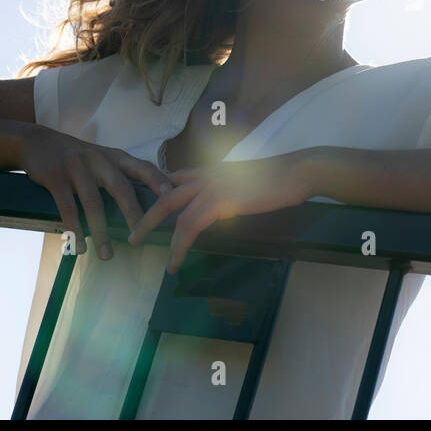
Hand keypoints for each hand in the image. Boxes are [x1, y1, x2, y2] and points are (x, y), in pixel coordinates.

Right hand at [18, 125, 169, 259]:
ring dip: (100, 231)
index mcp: (115, 156)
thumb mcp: (103, 157)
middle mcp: (99, 159)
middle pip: (120, 187)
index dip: (159, 181)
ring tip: (106, 255)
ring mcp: (77, 167)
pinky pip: (67, 207)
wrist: (36, 141)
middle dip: (133, 213)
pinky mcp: (55, 177)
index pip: (143, 167)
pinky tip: (78, 246)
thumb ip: (123, 173)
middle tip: (142, 237)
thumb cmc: (77, 157)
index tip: (172, 199)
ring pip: (93, 202)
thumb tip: (154, 196)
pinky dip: (74, 228)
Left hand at [125, 149, 318, 272]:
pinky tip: (175, 260)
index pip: (177, 178)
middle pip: (164, 193)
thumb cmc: (282, 179)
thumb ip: (231, 192)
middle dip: (145, 214)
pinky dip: (179, 245)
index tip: (149, 210)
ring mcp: (212, 186)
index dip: (160, 193)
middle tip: (133, 233)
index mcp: (213, 170)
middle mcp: (207, 175)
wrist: (297, 173)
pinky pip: (190, 226)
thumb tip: (226, 206)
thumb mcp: (249, 183)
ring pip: (171, 209)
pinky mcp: (220, 201)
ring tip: (142, 246)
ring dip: (154, 230)